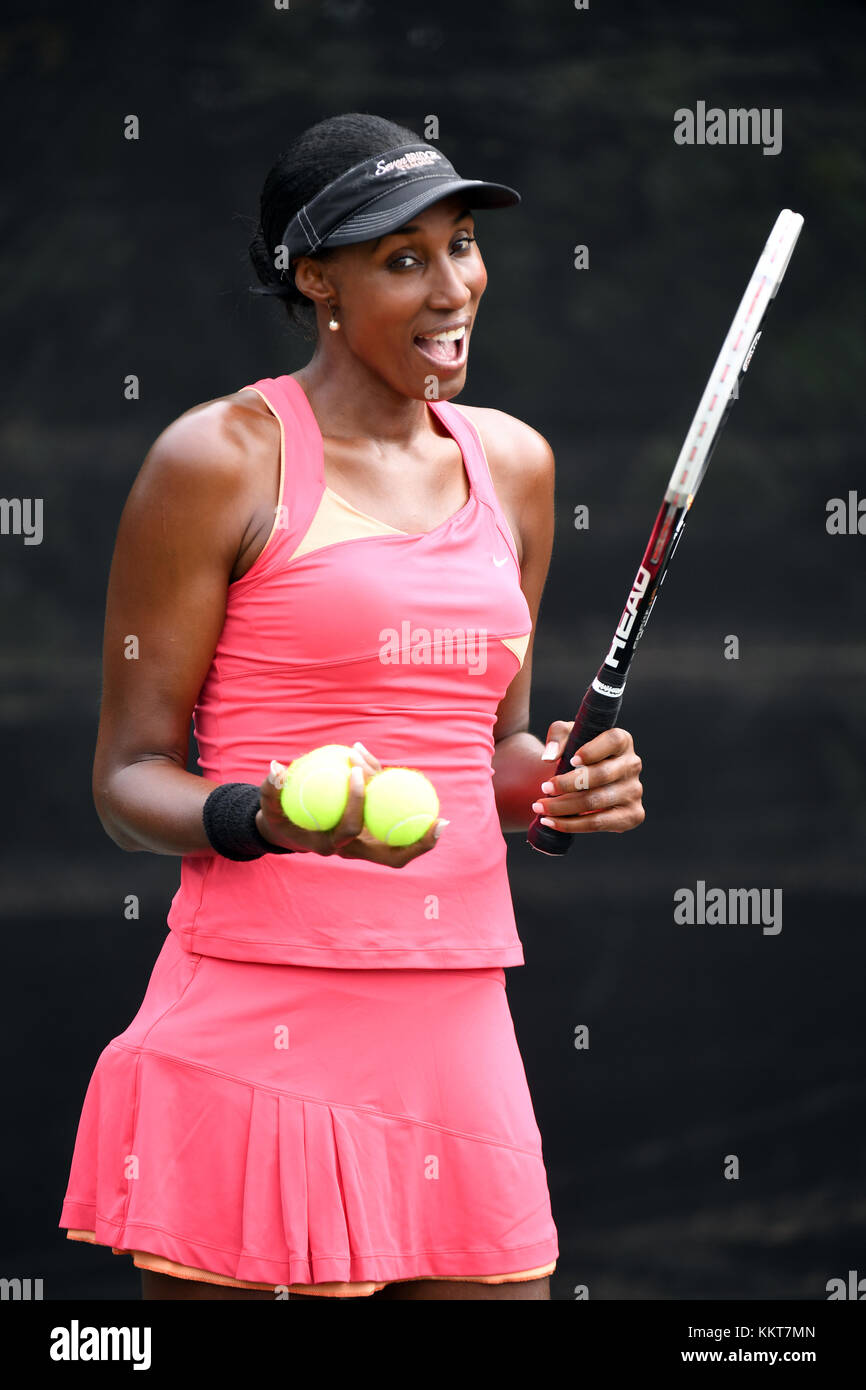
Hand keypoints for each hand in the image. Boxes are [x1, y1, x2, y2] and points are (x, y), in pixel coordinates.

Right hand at [256, 742, 447, 867]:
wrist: (287, 832)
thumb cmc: (279, 815)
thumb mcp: (269, 804)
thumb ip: (271, 787)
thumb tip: (277, 767)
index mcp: (328, 842)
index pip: (349, 828)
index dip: (358, 806)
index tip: (359, 776)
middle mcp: (350, 849)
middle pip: (388, 855)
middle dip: (414, 845)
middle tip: (437, 823)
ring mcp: (364, 846)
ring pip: (397, 844)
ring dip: (419, 834)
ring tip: (442, 820)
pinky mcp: (373, 837)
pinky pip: (395, 829)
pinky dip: (411, 818)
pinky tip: (429, 801)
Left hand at [531, 723, 644, 833]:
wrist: (582, 782)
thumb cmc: (575, 753)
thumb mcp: (567, 735)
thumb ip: (558, 736)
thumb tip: (549, 757)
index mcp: (622, 741)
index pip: (613, 741)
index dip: (593, 751)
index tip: (571, 760)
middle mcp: (632, 765)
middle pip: (601, 775)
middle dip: (568, 784)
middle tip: (544, 788)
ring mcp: (635, 791)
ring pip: (596, 802)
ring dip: (563, 807)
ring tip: (540, 807)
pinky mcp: (632, 815)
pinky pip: (598, 823)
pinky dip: (571, 825)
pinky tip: (551, 821)